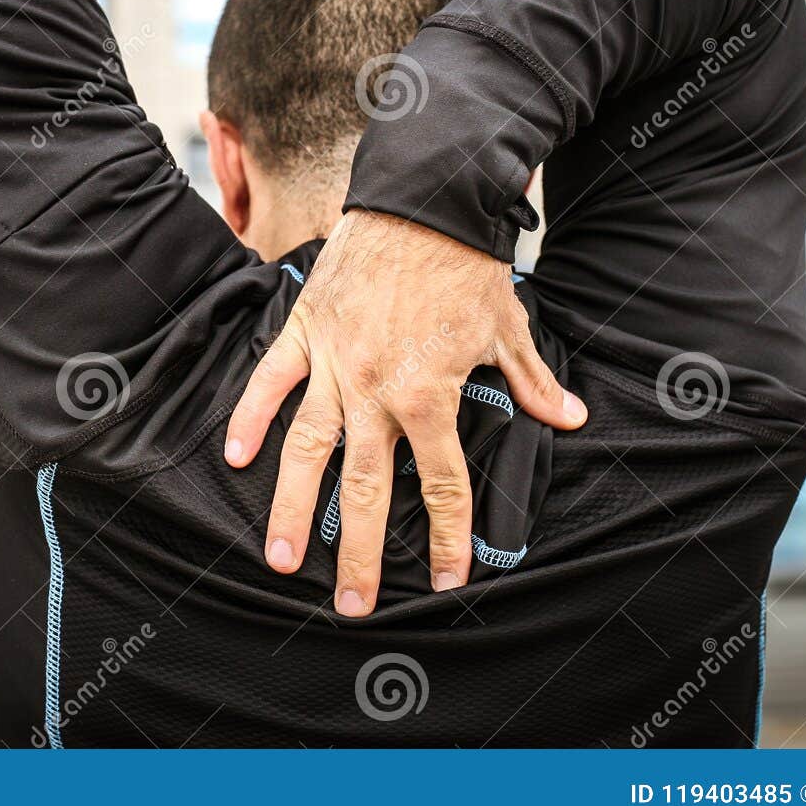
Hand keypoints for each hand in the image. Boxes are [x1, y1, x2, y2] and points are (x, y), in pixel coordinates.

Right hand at [224, 212, 586, 616]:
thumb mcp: (508, 327)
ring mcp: (334, 364)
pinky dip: (250, 416)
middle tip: (352, 606)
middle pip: (367, 489)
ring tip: (281, 558)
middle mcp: (377, 392)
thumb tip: (570, 418)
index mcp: (431, 396)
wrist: (422, 199)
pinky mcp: (305, 331)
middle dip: (362, 554)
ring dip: (295, 508)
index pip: (443, 486)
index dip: (450, 539)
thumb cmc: (466, 263)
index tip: (449, 581)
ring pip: (308, 450)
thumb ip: (532, 382)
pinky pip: (271, 382)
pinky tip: (235, 456)